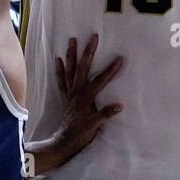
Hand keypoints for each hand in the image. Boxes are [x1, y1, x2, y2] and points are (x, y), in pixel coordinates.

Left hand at [47, 34, 123, 167]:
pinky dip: (60, 70)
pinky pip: (62, 80)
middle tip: (92, 37)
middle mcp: (76, 92)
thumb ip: (106, 113)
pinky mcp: (66, 96)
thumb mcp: (95, 125)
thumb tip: (121, 104)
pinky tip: (58, 60)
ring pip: (70, 70)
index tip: (119, 58)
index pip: (100, 80)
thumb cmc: (81, 133)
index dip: (110, 70)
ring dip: (71, 55)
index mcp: (86, 97)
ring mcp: (70, 93)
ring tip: (72, 40)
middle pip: (82, 68)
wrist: (64, 142)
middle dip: (88, 52)